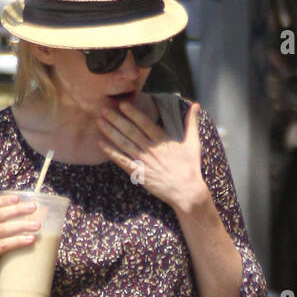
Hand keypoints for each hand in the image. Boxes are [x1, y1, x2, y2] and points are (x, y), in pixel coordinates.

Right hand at [0, 192, 41, 292]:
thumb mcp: (3, 241)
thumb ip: (14, 230)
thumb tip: (41, 218)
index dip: (4, 200)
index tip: (19, 197)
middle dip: (18, 210)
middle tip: (35, 208)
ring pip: (2, 229)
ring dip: (22, 225)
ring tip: (38, 225)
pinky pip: (3, 245)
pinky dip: (18, 241)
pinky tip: (30, 240)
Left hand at [97, 98, 209, 212]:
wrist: (187, 192)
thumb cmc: (190, 167)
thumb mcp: (193, 143)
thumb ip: (192, 122)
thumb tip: (196, 104)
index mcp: (163, 140)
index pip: (144, 123)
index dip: (132, 113)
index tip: (121, 104)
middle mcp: (151, 149)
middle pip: (130, 131)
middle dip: (116, 119)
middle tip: (103, 109)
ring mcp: (144, 161)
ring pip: (124, 143)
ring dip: (111, 132)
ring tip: (99, 122)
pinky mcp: (140, 174)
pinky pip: (123, 161)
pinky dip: (112, 153)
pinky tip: (101, 144)